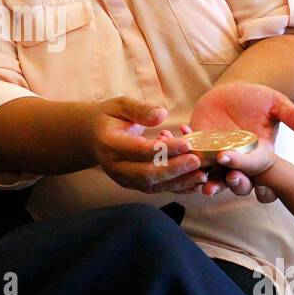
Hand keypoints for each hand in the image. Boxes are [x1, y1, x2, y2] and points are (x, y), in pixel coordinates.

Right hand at [88, 97, 206, 193]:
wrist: (91, 136)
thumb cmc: (108, 117)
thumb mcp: (120, 105)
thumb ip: (140, 109)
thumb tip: (162, 114)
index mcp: (110, 144)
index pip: (140, 150)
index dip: (165, 149)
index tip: (187, 143)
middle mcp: (115, 167)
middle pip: (147, 174)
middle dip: (174, 169)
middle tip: (198, 160)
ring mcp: (123, 179)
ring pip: (153, 186)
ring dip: (179, 182)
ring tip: (202, 174)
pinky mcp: (133, 185)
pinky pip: (156, 189)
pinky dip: (176, 187)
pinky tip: (195, 183)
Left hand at [189, 81, 293, 199]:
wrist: (233, 91)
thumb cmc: (258, 99)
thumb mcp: (276, 105)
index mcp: (258, 157)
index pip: (257, 175)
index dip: (250, 179)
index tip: (239, 172)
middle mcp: (237, 163)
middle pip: (233, 183)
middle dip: (225, 185)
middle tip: (215, 184)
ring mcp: (215, 157)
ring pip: (208, 174)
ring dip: (200, 177)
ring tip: (193, 173)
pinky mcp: (197, 147)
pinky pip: (188, 154)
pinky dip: (180, 149)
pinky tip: (175, 137)